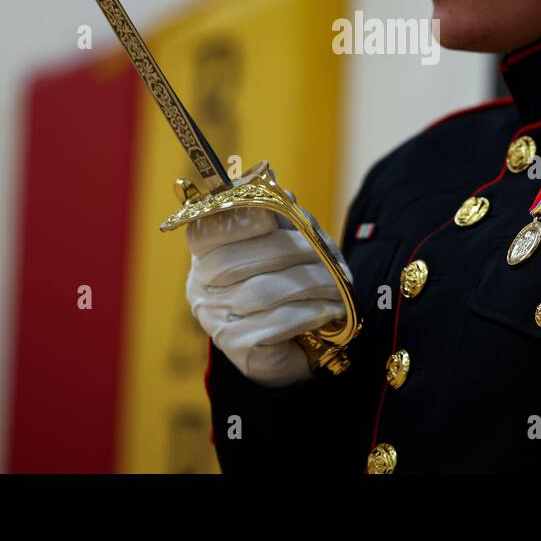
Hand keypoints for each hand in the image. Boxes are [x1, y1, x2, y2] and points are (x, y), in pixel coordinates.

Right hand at [185, 180, 351, 388]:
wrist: (290, 348)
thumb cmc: (285, 286)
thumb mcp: (283, 246)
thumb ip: (282, 220)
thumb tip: (285, 192)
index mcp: (205, 254)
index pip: (207, 228)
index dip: (241, 217)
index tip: (275, 215)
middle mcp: (201, 287)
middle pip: (243, 258)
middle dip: (296, 252)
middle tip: (330, 258)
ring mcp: (217, 320)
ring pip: (265, 291)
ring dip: (312, 284)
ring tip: (338, 286)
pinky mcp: (239, 348)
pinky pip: (279, 323)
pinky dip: (311, 313)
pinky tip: (330, 311)